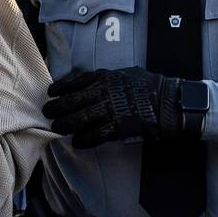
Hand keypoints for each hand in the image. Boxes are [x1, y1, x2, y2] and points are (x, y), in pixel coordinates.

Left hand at [42, 67, 182, 148]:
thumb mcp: (126, 74)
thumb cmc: (150, 87)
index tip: (51, 92)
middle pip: (72, 101)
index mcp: (105, 77)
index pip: (75, 82)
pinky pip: (94, 135)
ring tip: (57, 129)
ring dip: (65, 125)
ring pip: (79, 119)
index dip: (60, 88)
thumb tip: (93, 83)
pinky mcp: (117, 127)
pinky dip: (83, 140)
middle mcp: (104, 92)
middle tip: (47, 113)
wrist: (170, 102)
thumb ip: (108, 79)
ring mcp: (110, 110)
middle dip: (56, 108)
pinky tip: (77, 142)